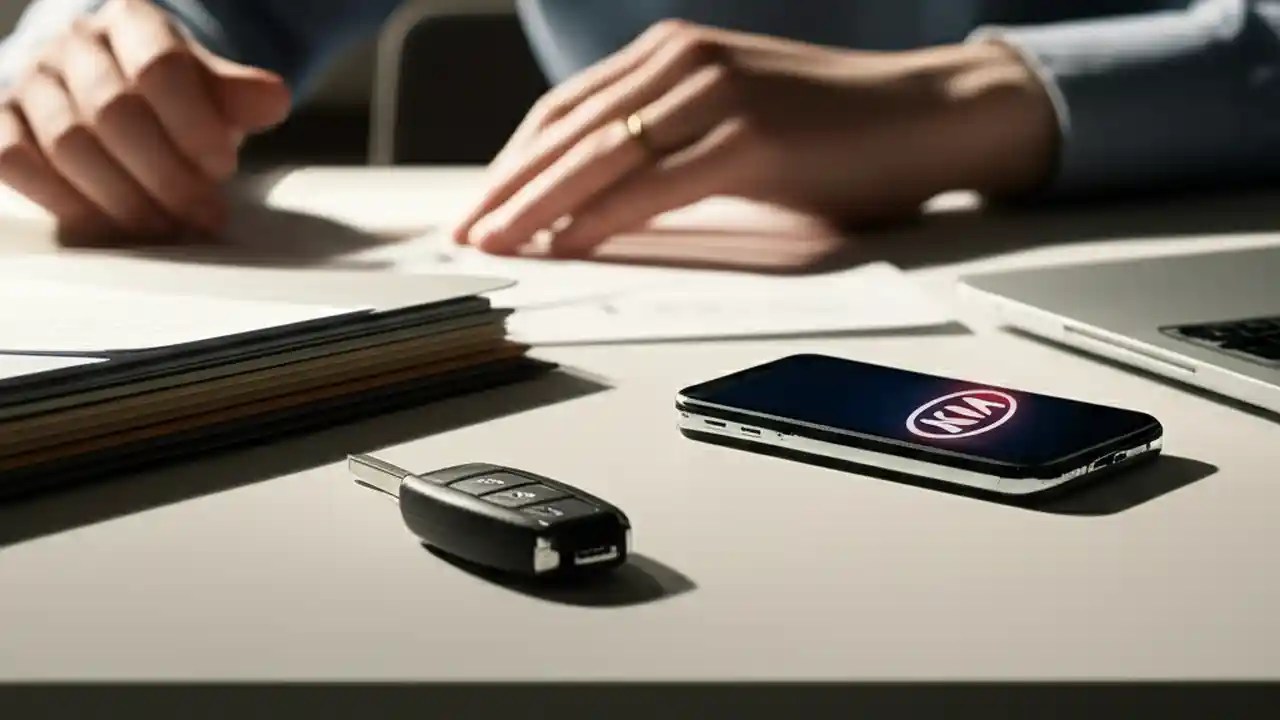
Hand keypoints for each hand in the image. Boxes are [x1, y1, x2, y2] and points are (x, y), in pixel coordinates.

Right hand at [0, 0, 290, 238]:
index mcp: (134, 21)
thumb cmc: (178, 96)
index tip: (224, 170)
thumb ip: (241, 95)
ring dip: (125, 200)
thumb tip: (273, 101)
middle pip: (115, 113)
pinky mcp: (4, 122)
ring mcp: (32, 82)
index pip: (161, 68)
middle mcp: (75, 45)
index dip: (195, 125)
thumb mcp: (216, 89)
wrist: (121, 90)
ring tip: (170, 231)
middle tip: (205, 217)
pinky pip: (17, 162)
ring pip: (69, 145)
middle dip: (167, 176)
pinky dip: (66, 201)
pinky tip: (114, 231)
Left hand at [453, 20, 1056, 256]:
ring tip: (498, 246)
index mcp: (673, 54)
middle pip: (569, 131)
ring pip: (601, 156)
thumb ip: (667, 145)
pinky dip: (602, 218)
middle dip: (509, 189)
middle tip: (467, 235)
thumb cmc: (832, 133)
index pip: (567, 111)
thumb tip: (596, 203)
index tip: (480, 205)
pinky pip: (655, 184)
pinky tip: (566, 244)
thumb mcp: (731, 124)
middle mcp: (684, 60)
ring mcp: (718, 92)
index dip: (514, 163)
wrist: (927, 116)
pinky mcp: (752, 136)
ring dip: (539, 206)